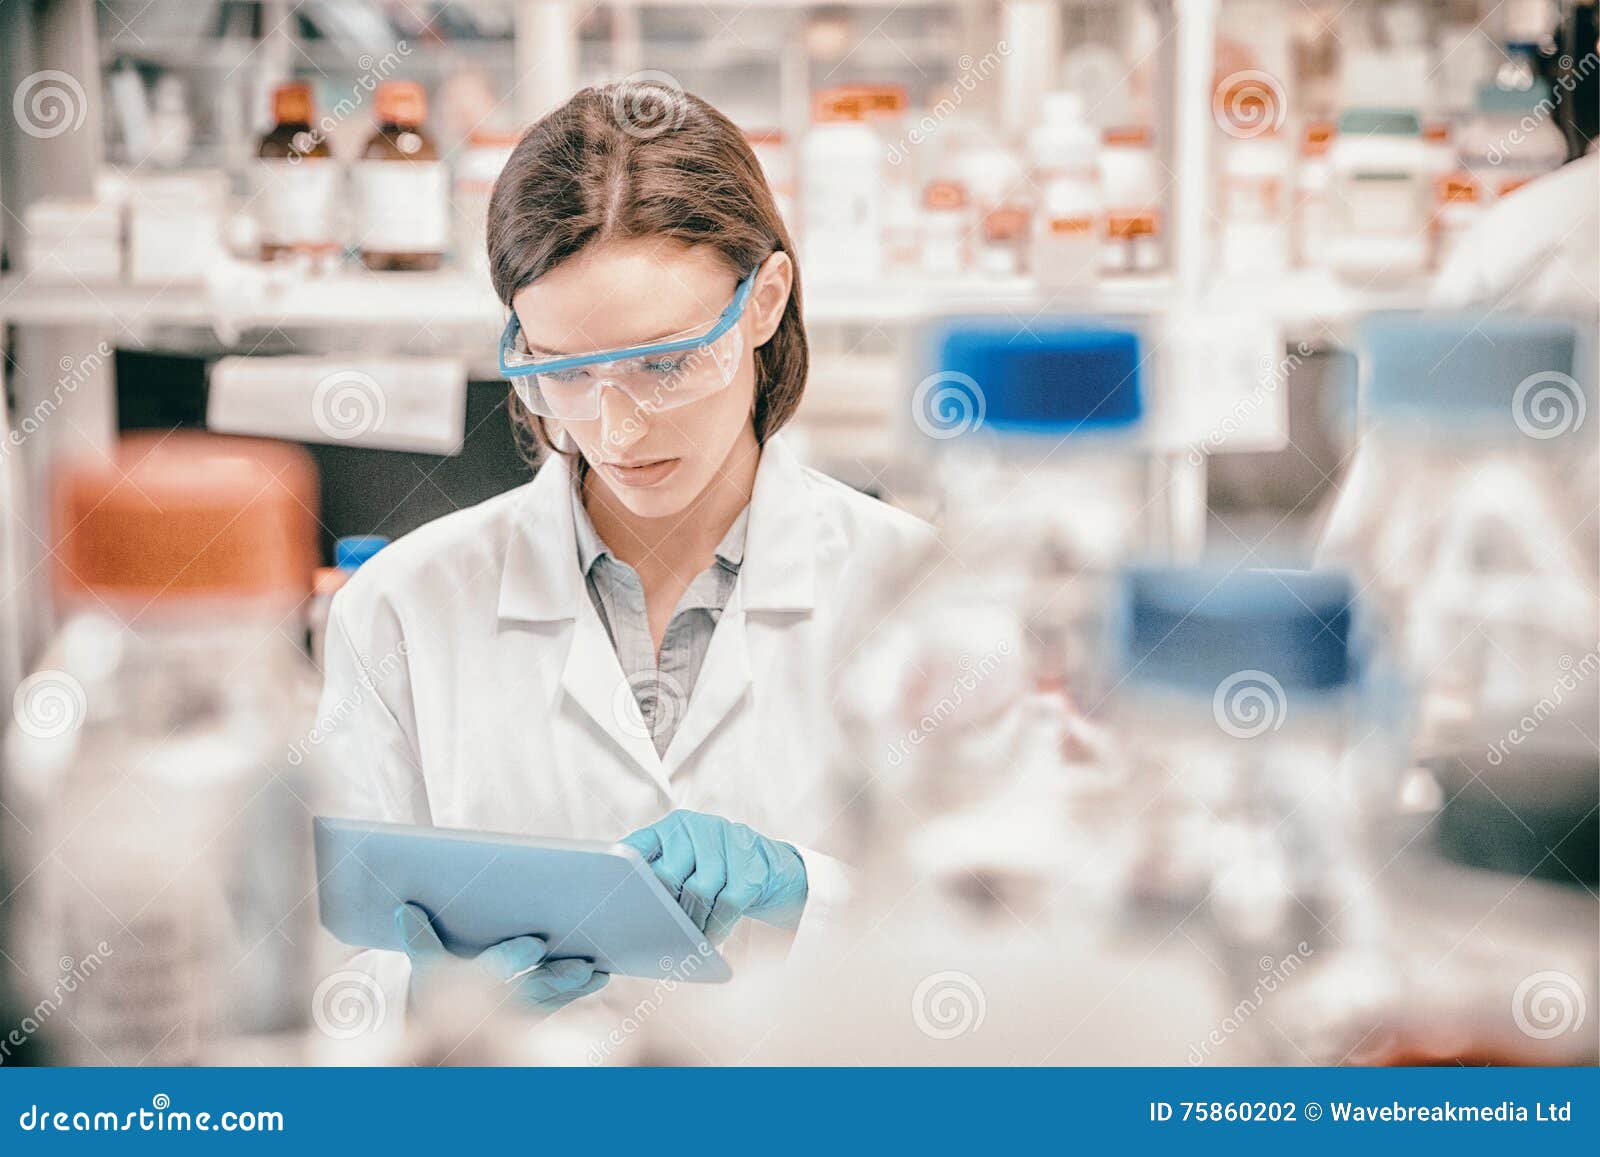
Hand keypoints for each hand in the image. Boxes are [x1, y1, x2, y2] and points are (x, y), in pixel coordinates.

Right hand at [394, 902, 609, 1015]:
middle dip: (556, 976)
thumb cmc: (439, 988)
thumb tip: (405, 909)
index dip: (512, 957)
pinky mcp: (535, 1011)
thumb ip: (420, 939)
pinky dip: (578, 991)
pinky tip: (599, 974)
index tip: (535, 943)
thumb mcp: (425, 966)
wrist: (445, 1029)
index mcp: (470, 985)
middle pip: (531, 987)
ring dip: (574, 986)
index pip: (494, 969)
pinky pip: (559, 1002)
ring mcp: (519, 1009)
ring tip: (597, 971)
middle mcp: (497, 1001)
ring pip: (551, 997)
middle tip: (583, 966)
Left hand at [619, 810, 807, 941]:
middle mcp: (697, 826)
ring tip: (693, 937)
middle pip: (667, 875)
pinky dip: (718, 926)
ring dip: (694, 922)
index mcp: (672, 827)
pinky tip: (714, 936)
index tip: (618, 904)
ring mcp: (728, 840)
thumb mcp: (686, 866)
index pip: (637, 848)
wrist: (774, 870)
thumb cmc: (718, 875)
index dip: (625, 877)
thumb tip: (619, 907)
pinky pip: (728, 902)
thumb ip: (657, 876)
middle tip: (667, 931)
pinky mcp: (753, 863)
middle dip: (666, 911)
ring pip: (699, 890)